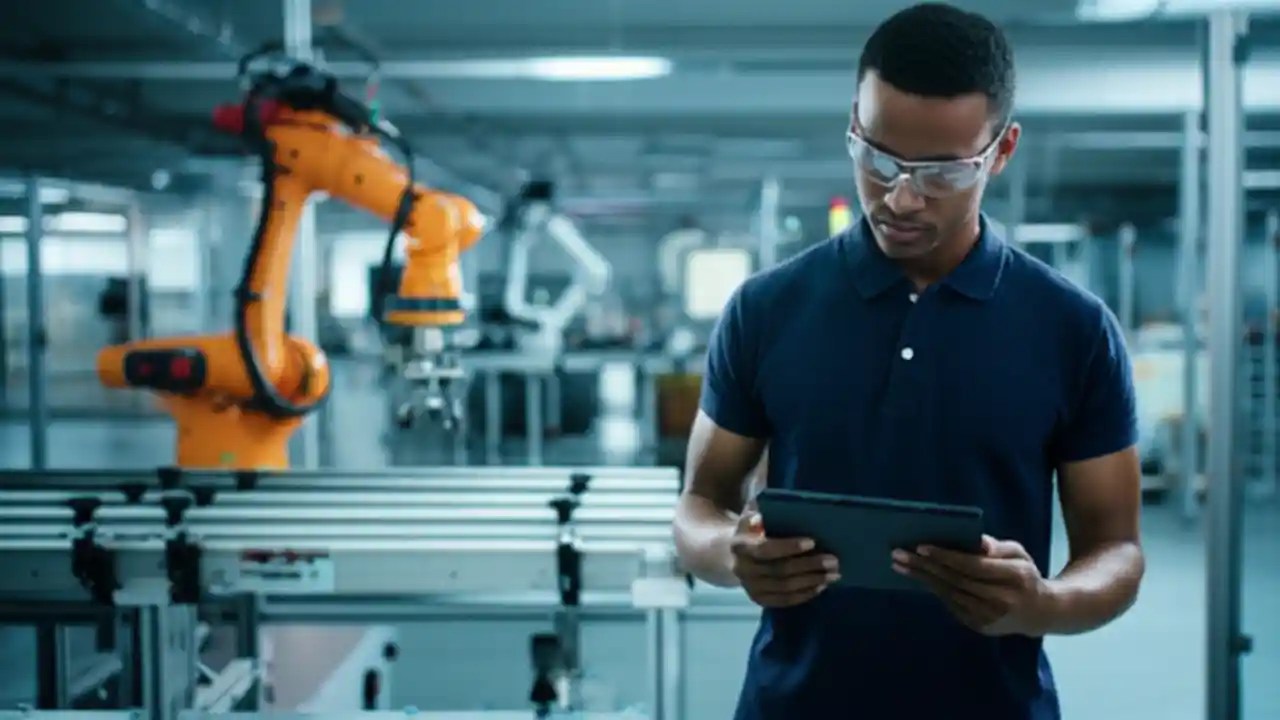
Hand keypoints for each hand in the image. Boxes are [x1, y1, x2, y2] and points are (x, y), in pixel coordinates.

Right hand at [729, 512, 839, 607]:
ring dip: (812, 581)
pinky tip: (821, 586)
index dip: (789, 547)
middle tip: (834, 560)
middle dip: (809, 565)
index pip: (766, 549)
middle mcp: (742, 569)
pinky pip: (785, 601)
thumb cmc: (750, 529)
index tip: (813, 542)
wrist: (728, 554)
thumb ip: (761, 507)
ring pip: (785, 588)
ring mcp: (751, 587)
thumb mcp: (751, 513)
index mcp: (740, 545)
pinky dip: (805, 594)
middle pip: (780, 571)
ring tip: (834, 574)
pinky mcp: (759, 599)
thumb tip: (777, 499)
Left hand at [892, 535, 1052, 636]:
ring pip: (950, 594)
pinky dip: (933, 590)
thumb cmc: (1023, 575)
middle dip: (925, 566)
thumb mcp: (1018, 554)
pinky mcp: (980, 626)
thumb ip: (996, 547)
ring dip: (922, 579)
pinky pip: (952, 605)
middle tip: (898, 553)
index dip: (946, 557)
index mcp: (1015, 577)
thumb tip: (974, 541)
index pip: (974, 566)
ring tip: (899, 565)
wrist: (1039, 613)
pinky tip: (918, 578)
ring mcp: (990, 617)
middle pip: (956, 580)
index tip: (921, 546)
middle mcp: (1002, 599)